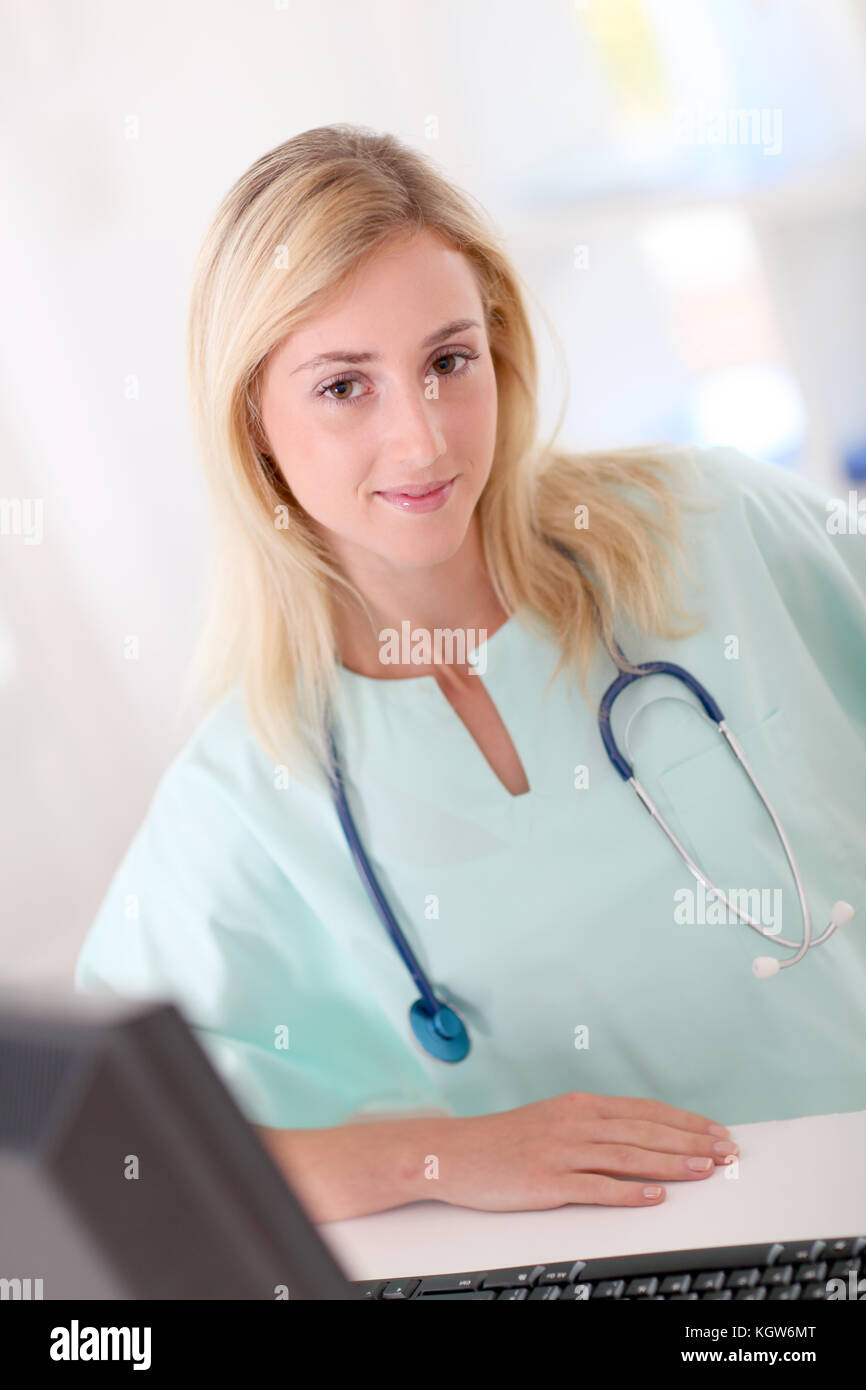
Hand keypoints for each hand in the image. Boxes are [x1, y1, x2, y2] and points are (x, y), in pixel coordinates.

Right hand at [425, 1091, 737, 1211]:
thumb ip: (593, 1126)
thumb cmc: (504, 1140)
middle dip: (691, 1142)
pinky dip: (628, 1192)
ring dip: (671, 1164)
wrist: (455, 1153)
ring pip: (628, 1156)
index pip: (645, 1111)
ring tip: (704, 1171)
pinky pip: (595, 1187)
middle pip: (644, 1132)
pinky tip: (655, 1196)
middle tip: (725, 1152)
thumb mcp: (552, 1120)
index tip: (716, 1132)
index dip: (685, 1122)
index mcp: (579, 1106)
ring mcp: (561, 1152)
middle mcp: (575, 1123)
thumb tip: (639, 1137)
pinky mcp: (547, 1182)